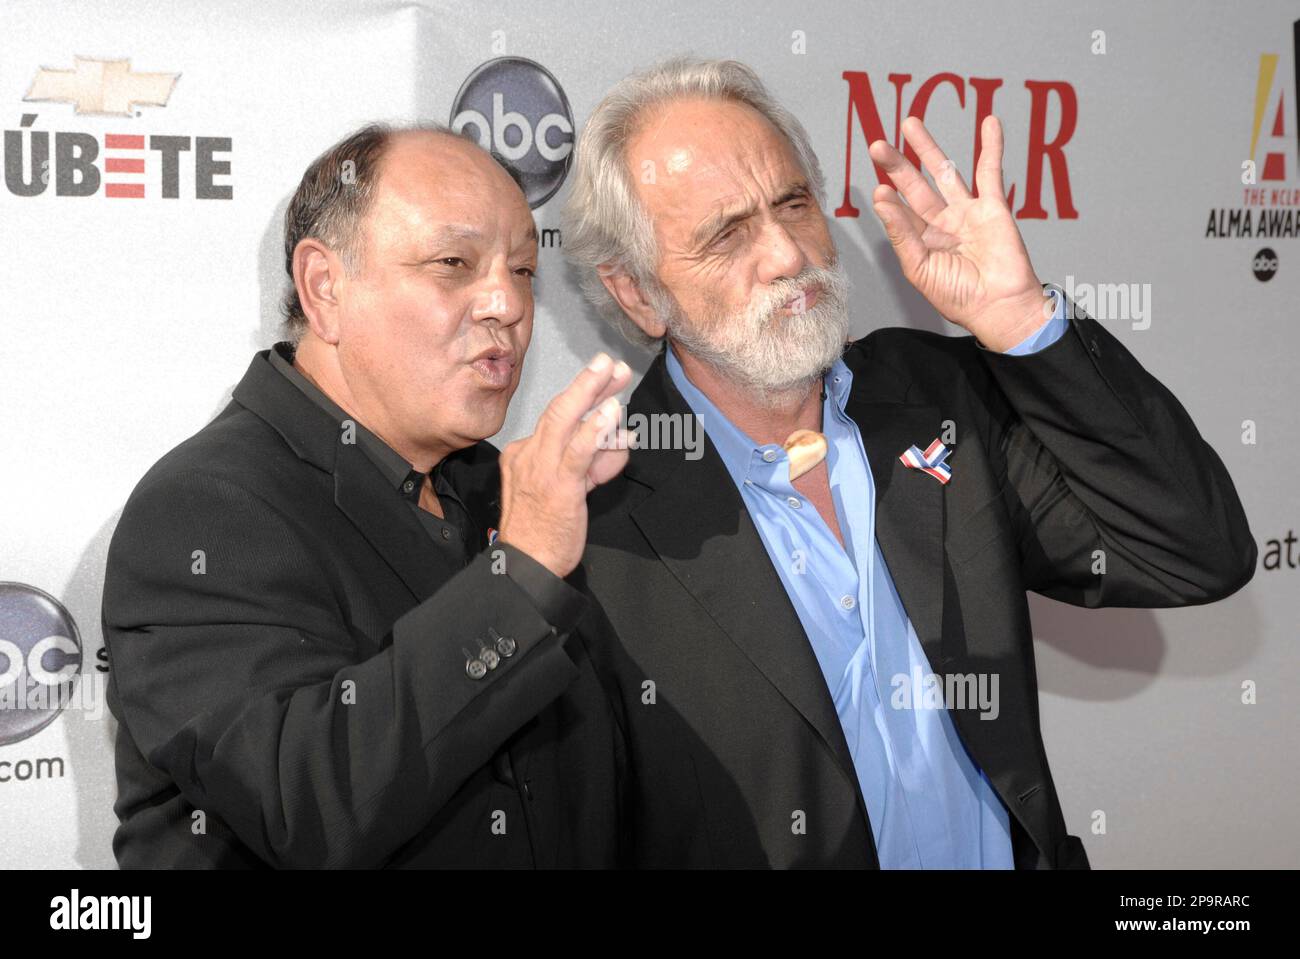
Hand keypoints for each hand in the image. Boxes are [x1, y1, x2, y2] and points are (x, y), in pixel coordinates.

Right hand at [497, 352, 633, 577]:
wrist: (526, 566)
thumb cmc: (543, 532)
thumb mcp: (567, 489)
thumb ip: (591, 464)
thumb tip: (618, 443)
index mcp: (525, 453)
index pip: (558, 420)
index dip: (585, 398)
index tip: (603, 380)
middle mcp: (530, 454)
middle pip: (560, 409)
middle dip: (586, 383)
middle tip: (607, 362)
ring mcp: (541, 468)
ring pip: (565, 419)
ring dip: (591, 392)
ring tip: (613, 374)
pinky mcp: (559, 485)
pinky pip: (577, 451)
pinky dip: (593, 429)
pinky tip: (610, 412)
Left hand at [868, 115, 1051, 351]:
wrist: (998, 306)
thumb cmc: (959, 297)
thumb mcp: (920, 268)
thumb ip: (902, 233)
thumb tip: (882, 201)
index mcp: (922, 242)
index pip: (901, 214)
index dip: (890, 201)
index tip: (880, 189)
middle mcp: (942, 224)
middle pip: (916, 186)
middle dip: (898, 165)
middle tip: (878, 146)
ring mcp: (967, 212)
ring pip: (946, 172)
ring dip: (928, 148)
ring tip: (910, 124)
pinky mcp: (993, 207)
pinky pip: (991, 171)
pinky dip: (992, 146)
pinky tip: (988, 123)